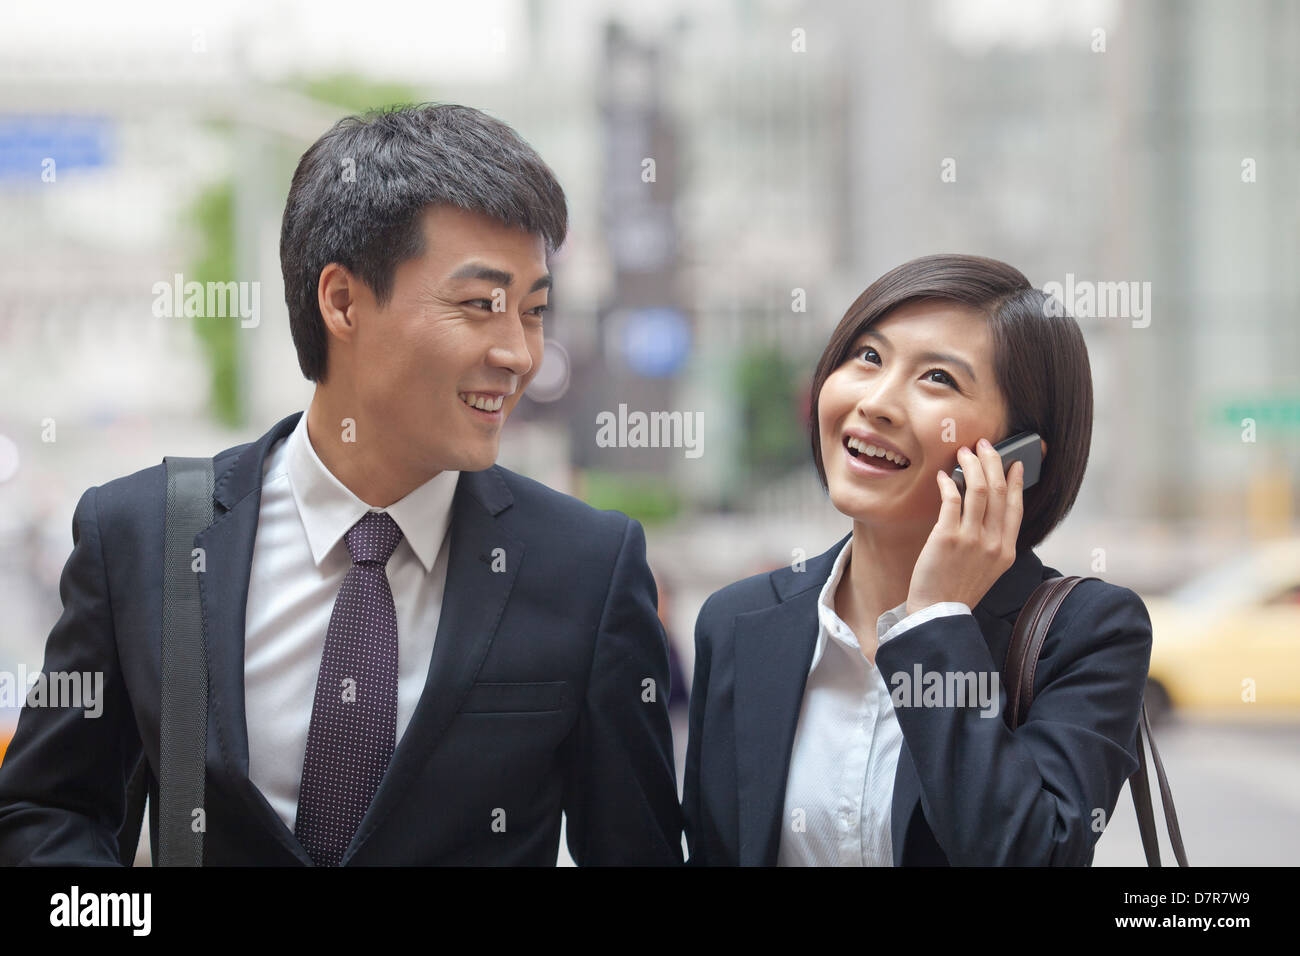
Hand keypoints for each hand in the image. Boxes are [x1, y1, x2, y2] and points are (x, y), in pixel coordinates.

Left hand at [904, 438, 1024, 615]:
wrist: (937, 614)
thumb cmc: (957, 590)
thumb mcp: (987, 569)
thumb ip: (992, 542)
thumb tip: (986, 507)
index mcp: (1006, 551)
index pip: (1016, 506)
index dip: (1015, 481)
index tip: (1013, 462)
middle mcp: (994, 543)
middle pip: (1000, 490)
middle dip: (992, 461)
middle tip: (983, 445)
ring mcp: (972, 539)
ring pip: (979, 489)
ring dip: (971, 465)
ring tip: (963, 453)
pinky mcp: (947, 537)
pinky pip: (952, 499)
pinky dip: (948, 483)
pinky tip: (942, 476)